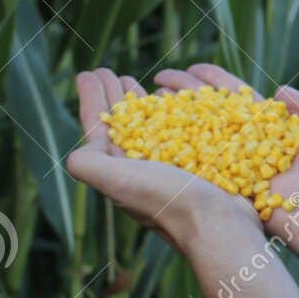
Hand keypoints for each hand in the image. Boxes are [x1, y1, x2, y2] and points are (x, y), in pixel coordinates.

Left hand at [67, 68, 254, 249]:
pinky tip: (178, 103)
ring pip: (151, 127)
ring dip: (142, 103)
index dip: (92, 99)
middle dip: (115, 97)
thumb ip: (88, 162)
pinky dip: (175, 114)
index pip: (98, 128)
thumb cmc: (169, 202)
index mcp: (118, 171)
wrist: (220, 225)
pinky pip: (181, 132)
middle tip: (111, 72)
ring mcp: (169, 169)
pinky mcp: (198, 168)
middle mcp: (140, 171)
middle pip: (122, 125)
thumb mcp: (117, 180)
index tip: (89, 72)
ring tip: (141, 82)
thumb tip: (78, 151)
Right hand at [151, 63, 298, 242]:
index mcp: (268, 126)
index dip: (213, 80)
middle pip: (210, 110)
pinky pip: (196, 160)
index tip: (191, 67)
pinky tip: (155, 131)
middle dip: (184, 94)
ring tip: (151, 99)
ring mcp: (233, 160)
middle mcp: (246, 141)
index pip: (235, 96)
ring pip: (198, 132)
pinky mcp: (224, 180)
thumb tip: (281, 90)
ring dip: (174, 115)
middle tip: (159, 80)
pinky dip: (176, 145)